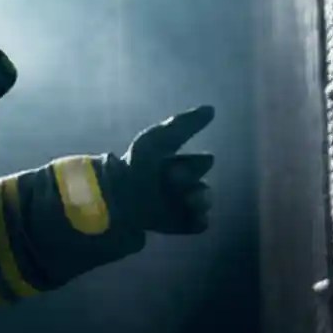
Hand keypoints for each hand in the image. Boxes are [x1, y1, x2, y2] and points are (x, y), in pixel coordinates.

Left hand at [120, 105, 215, 234]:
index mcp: (174, 163)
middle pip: (204, 187)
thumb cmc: (138, 165)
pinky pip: (201, 223)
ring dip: (200, 198)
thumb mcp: (158, 139)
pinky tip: (190, 213)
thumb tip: (212, 109)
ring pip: (205, 200)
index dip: (195, 163)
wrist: (120, 198)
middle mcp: (178, 183)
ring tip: (188, 199)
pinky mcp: (178, 224)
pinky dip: (199, 219)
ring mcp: (179, 205)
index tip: (172, 165)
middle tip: (171, 178)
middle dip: (193, 178)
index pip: (203, 162)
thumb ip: (185, 124)